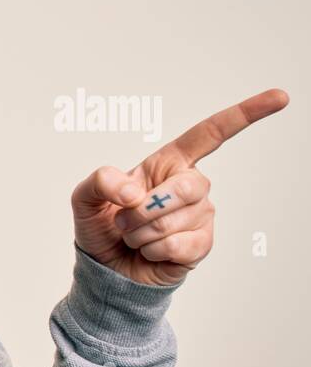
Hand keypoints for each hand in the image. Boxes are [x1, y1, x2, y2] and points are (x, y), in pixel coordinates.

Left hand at [70, 88, 289, 285]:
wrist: (107, 269)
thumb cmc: (102, 227)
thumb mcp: (85, 198)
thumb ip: (100, 182)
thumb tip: (133, 193)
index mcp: (168, 163)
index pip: (211, 133)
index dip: (245, 114)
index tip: (280, 97)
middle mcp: (191, 185)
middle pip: (187, 186)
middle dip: (145, 208)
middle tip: (125, 220)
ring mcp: (201, 215)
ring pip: (175, 220)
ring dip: (141, 233)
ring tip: (135, 237)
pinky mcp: (202, 243)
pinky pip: (179, 244)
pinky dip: (153, 250)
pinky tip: (150, 251)